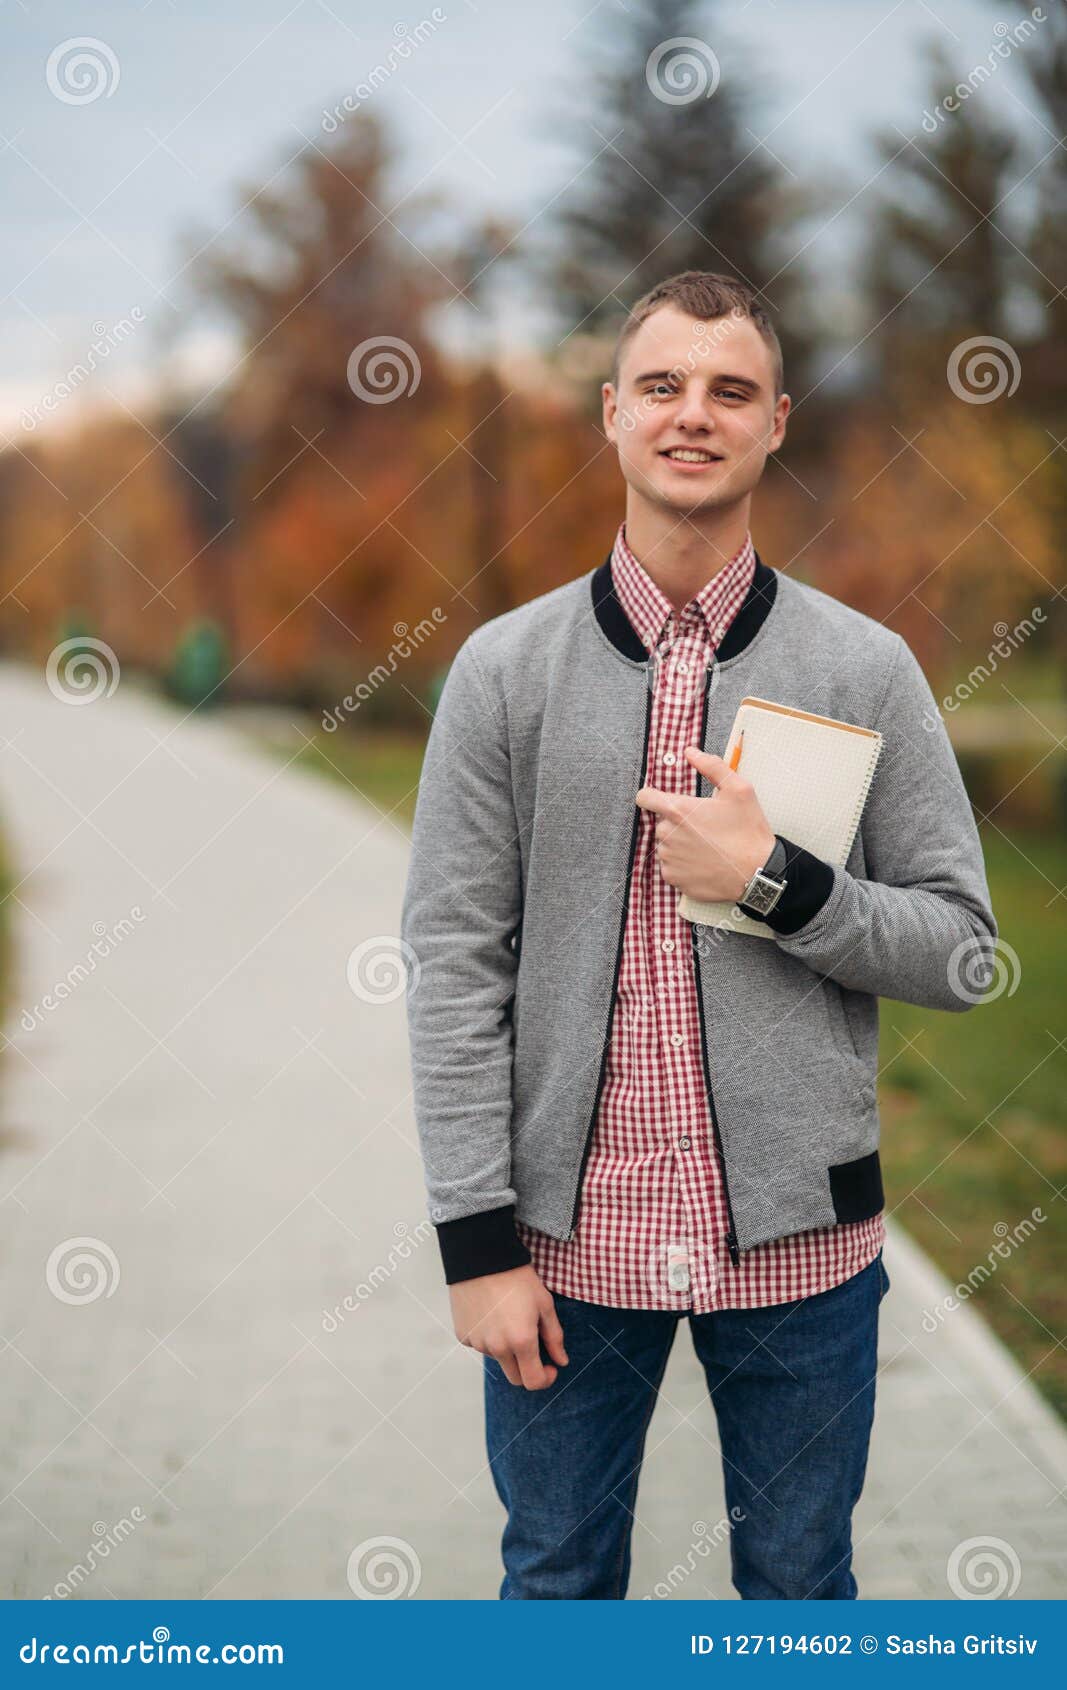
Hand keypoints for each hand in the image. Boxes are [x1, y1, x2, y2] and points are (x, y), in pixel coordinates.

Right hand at [449, 1263, 568, 1390]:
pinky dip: (489, 1338)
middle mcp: (498, 1348)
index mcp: (522, 1341)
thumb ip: (554, 1337)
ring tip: (508, 1318)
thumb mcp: (544, 1303)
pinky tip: (491, 1314)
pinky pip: (481, 1345)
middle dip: (527, 1369)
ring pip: (498, 1358)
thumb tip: (561, 1361)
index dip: (545, 1379)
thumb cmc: (517, 1277)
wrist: (481, 1257)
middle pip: (515, 1377)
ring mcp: (478, 1343)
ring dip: (507, 1349)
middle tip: (532, 1346)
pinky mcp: (464, 1335)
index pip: (533, 1381)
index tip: (550, 1367)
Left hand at [635, 746, 775, 902]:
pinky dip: (684, 864)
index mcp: (678, 810)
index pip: (644, 797)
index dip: (653, 796)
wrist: (758, 872)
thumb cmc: (748, 831)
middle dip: (677, 822)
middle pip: (661, 822)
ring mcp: (669, 859)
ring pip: (667, 845)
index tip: (664, 800)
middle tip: (704, 826)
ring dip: (680, 843)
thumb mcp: (738, 789)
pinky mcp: (673, 879)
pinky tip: (704, 862)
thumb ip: (711, 766)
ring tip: (707, 846)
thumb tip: (690, 752)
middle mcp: (667, 835)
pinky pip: (671, 866)